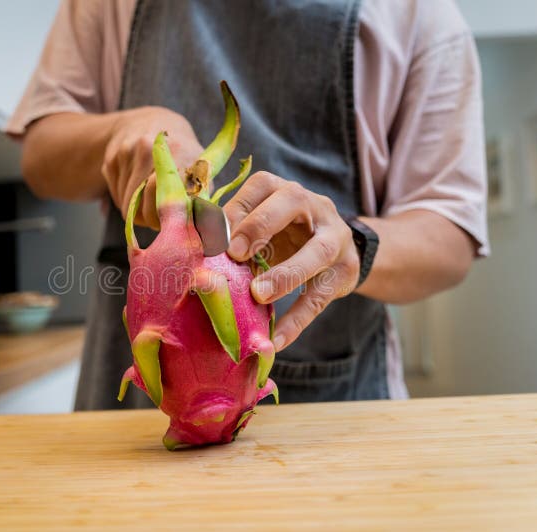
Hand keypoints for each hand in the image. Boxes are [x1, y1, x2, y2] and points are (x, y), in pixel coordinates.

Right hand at [103, 107, 203, 228]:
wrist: (149, 120)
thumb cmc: (181, 151)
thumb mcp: (199, 165)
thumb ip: (203, 194)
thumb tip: (204, 226)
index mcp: (176, 151)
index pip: (166, 198)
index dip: (168, 217)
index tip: (174, 221)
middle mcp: (147, 149)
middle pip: (142, 209)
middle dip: (151, 219)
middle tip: (162, 215)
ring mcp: (125, 154)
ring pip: (127, 207)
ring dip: (138, 211)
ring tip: (151, 198)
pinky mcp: (110, 161)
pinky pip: (117, 198)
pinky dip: (126, 200)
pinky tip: (137, 186)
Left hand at [223, 172, 360, 350]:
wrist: (339, 252)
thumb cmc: (285, 238)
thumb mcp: (262, 229)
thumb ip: (234, 235)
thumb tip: (191, 253)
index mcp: (285, 191)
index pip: (262, 186)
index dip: (237, 209)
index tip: (215, 236)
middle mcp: (315, 206)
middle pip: (293, 201)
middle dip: (261, 225)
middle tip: (235, 254)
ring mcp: (335, 237)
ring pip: (317, 251)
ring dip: (285, 274)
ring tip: (258, 296)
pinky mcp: (344, 271)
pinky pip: (320, 297)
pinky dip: (297, 321)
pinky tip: (278, 340)